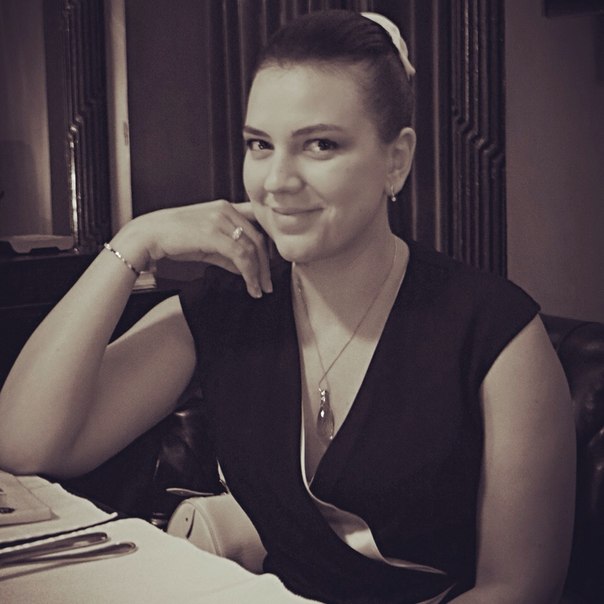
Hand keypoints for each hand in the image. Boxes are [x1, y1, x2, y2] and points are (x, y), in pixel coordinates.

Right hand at [115, 200, 271, 297]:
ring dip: (259, 273)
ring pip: (252, 248)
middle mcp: (226, 209)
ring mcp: (220, 219)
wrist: (148, 236)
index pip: (258, 225)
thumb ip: (227, 254)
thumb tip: (245, 270)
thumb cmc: (174, 238)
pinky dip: (249, 274)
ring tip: (259, 290)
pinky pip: (241, 255)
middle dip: (266, 265)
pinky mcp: (213, 233)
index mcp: (226, 207)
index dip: (268, 247)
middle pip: (259, 238)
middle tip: (268, 285)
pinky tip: (250, 287)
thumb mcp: (206, 244)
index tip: (269, 266)